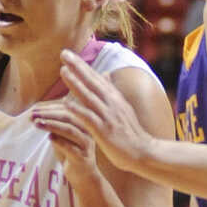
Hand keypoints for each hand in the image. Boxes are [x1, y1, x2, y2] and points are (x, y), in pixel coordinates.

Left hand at [29, 98, 98, 185]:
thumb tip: (38, 113)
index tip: (34, 108)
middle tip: (33, 114)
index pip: (67, 110)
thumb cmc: (71, 155)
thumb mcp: (62, 137)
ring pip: (69, 130)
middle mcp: (87, 131)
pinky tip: (49, 138)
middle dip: (48, 114)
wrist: (84, 177)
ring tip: (37, 123)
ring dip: (52, 125)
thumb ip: (55, 126)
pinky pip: (71, 148)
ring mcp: (86, 144)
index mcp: (83, 123)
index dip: (50, 108)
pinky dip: (59, 142)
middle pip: (68, 117)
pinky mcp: (83, 158)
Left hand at [42, 49, 152, 174]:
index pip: (97, 78)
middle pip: (92, 82)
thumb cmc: (131, 134)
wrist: (143, 152)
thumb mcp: (122, 109)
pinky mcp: (105, 131)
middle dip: (78, 67)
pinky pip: (89, 118)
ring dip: (76, 83)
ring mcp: (108, 116)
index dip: (83, 66)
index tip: (69, 54)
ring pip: (89, 96)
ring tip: (63, 71)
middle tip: (64, 53)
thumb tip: (106, 74)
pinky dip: (79, 110)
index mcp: (115, 98)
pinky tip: (67, 104)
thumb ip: (112, 93)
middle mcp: (112, 104)